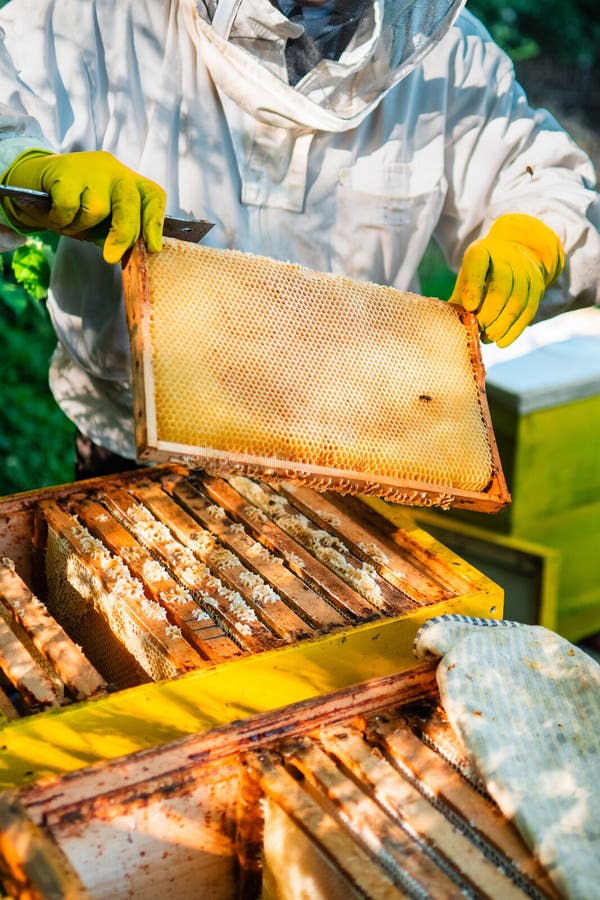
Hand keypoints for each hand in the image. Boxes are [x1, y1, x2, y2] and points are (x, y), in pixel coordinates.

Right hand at [1, 150, 165, 262]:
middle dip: (123, 234)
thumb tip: (127, 255)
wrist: (32, 185)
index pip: (153, 196)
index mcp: (129, 182)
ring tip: (70, 221)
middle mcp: (114, 171)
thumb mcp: (101, 220)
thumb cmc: (75, 207)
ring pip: (97, 209)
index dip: (155, 222)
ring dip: (81, 226)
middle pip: (129, 203)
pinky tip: (55, 214)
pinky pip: (69, 208)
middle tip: (111, 257)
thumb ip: (117, 232)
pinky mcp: (65, 171)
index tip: (152, 247)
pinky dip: (62, 220)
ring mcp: (91, 169)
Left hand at [450, 214, 563, 346]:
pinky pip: (529, 311)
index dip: (473, 285)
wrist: (513, 258)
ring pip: (518, 300)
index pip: (478, 262)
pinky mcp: (537, 286)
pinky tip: (501, 342)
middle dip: (489, 312)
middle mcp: (507, 257)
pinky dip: (514, 330)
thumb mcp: (466, 279)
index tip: (469, 307)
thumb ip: (458, 299)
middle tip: (479, 329)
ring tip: (487, 338)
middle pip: (502, 286)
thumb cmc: (481, 275)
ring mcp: (526, 270)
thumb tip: (449, 327)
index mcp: (482, 251)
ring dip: (501, 325)